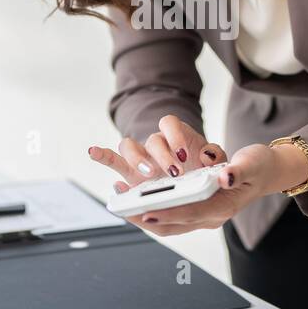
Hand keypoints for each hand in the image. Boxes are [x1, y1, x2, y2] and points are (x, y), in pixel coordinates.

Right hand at [88, 115, 226, 189]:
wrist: (195, 185)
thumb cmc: (202, 170)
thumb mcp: (214, 163)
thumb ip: (215, 156)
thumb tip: (207, 155)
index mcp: (176, 136)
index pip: (169, 123)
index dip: (175, 136)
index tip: (184, 155)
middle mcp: (156, 144)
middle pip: (152, 139)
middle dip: (162, 156)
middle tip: (174, 173)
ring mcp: (140, 157)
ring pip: (129, 147)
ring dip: (136, 159)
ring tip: (149, 174)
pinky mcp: (129, 173)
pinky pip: (112, 160)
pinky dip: (102, 155)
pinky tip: (92, 152)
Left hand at [107, 139, 307, 237]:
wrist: (266, 170)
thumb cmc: (259, 166)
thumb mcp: (253, 163)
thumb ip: (239, 171)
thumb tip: (225, 176)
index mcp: (223, 207)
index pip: (192, 214)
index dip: (169, 212)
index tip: (147, 211)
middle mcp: (209, 213)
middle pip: (173, 224)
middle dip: (146, 218)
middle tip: (124, 210)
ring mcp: (200, 210)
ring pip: (167, 221)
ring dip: (143, 213)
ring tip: (122, 202)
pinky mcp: (194, 204)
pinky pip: (167, 212)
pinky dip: (149, 205)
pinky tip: (132, 193)